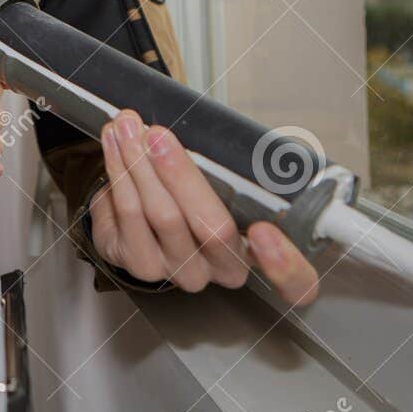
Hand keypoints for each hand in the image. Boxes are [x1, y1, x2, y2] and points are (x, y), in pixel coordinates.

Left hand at [90, 110, 320, 306]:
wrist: (136, 218)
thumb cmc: (187, 194)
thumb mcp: (220, 182)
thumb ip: (227, 171)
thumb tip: (216, 131)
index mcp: (259, 252)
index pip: (296, 283)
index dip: (284, 264)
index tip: (264, 231)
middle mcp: (223, 269)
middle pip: (212, 230)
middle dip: (181, 173)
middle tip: (160, 136)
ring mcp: (181, 272)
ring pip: (163, 215)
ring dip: (140, 162)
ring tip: (130, 128)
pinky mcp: (141, 266)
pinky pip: (130, 212)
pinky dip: (120, 170)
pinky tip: (116, 145)